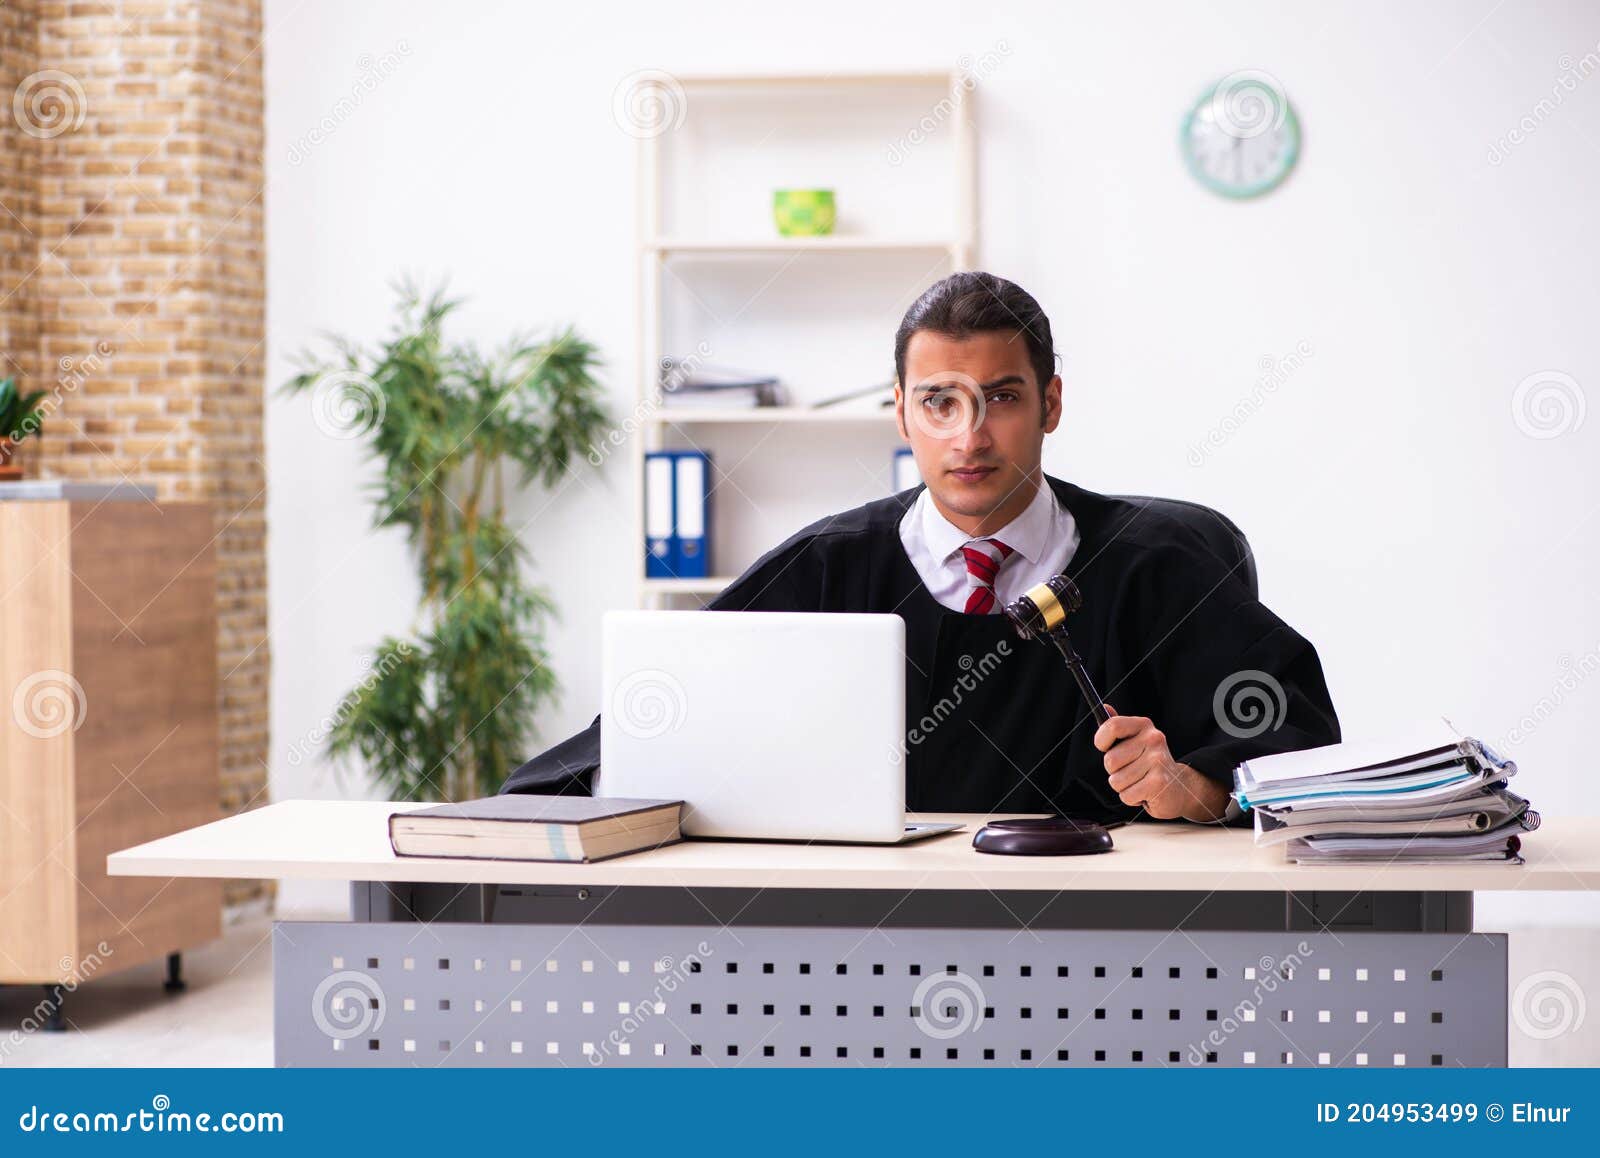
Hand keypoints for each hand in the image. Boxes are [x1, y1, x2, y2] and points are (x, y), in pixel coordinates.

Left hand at [1092, 703, 1228, 821]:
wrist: (1179, 788)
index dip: (1101, 740)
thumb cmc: (1148, 764)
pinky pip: (1126, 795)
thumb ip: (1117, 728)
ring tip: (1140, 782)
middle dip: (1114, 772)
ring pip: (1116, 781)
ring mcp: (1158, 760)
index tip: (1104, 748)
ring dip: (1124, 787)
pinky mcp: (1159, 782)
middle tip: (1132, 771)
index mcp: (1144, 726)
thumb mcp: (1133, 742)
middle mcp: (1153, 739)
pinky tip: (1145, 792)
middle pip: (1110, 760)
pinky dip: (1131, 799)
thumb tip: (1104, 707)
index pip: (1112, 726)